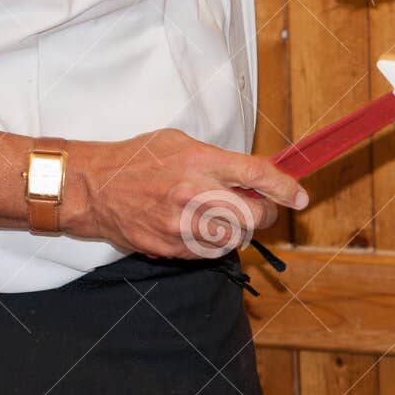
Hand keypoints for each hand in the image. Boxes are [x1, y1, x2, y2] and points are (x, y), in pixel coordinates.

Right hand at [65, 129, 307, 258]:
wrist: (94, 188)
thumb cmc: (138, 159)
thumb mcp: (180, 143)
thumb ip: (220, 160)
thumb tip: (258, 176)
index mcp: (199, 161)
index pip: (256, 175)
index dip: (285, 188)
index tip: (300, 197)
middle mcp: (194, 194)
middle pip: (254, 215)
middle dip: (264, 212)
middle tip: (258, 206)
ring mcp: (184, 225)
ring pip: (238, 238)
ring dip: (238, 228)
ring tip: (219, 213)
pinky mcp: (174, 248)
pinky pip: (213, 251)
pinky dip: (216, 241)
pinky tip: (201, 226)